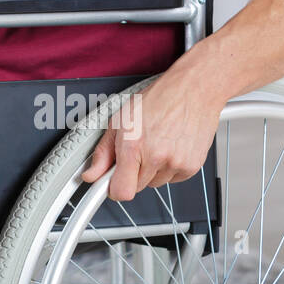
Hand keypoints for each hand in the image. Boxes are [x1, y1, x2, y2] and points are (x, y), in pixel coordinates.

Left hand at [79, 71, 223, 200]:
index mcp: (134, 146)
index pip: (122, 192)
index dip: (113, 189)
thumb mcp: (120, 120)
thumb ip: (103, 152)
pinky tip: (170, 146)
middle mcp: (156, 157)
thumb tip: (91, 174)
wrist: (192, 91)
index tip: (110, 183)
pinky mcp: (192, 167)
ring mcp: (176, 164)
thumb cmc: (158, 100)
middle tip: (137, 149)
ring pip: (155, 183)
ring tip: (156, 143)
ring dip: (152, 170)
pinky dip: (169, 168)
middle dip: (132, 172)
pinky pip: (173, 179)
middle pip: (137, 187)